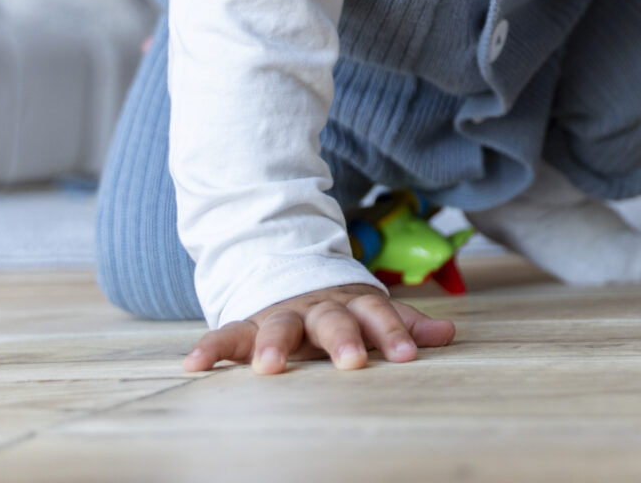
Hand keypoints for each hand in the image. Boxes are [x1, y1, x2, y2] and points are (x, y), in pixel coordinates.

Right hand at [184, 281, 456, 374]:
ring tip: (269, 367)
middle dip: (342, 338)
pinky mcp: (246, 326)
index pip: (378, 314)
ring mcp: (280, 314)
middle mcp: (317, 307)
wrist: (288, 273)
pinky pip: (225, 335)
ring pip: (278, 325)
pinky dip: (210, 348)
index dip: (393, 333)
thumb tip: (447, 333)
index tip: (407, 356)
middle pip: (332, 319)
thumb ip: (405, 324)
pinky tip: (193, 366)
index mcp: (352, 303)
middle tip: (351, 361)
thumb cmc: (340, 307)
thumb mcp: (372, 311)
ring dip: (273, 344)